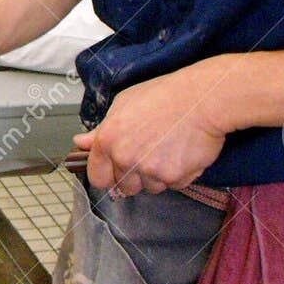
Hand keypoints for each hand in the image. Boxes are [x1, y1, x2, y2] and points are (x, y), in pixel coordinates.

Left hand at [72, 67, 227, 195]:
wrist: (202, 99)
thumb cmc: (165, 96)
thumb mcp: (124, 104)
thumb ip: (101, 130)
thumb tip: (81, 143)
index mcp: (108, 140)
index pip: (97, 177)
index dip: (108, 174)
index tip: (117, 169)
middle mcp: (125, 158)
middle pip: (125, 187)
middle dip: (136, 176)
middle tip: (150, 152)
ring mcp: (149, 170)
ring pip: (150, 188)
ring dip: (158, 175)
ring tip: (169, 148)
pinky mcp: (173, 177)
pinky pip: (173, 185)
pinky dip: (178, 174)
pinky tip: (182, 152)